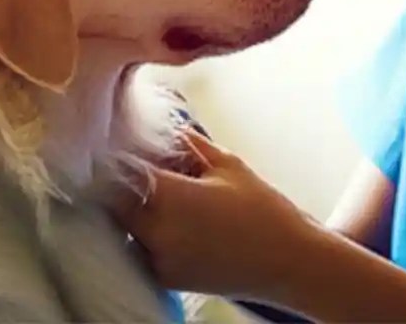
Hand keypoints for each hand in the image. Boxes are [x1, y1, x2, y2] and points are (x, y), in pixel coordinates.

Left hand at [113, 129, 319, 299]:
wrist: (289, 263)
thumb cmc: (263, 210)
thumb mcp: (227, 164)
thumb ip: (188, 144)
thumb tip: (164, 128)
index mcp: (170, 200)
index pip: (122, 173)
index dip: (122, 158)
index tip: (127, 147)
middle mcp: (156, 234)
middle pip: (117, 202)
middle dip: (127, 184)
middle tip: (146, 168)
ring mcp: (158, 260)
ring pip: (126, 226)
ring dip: (135, 208)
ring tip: (166, 195)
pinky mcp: (165, 278)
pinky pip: (141, 247)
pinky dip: (148, 232)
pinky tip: (175, 220)